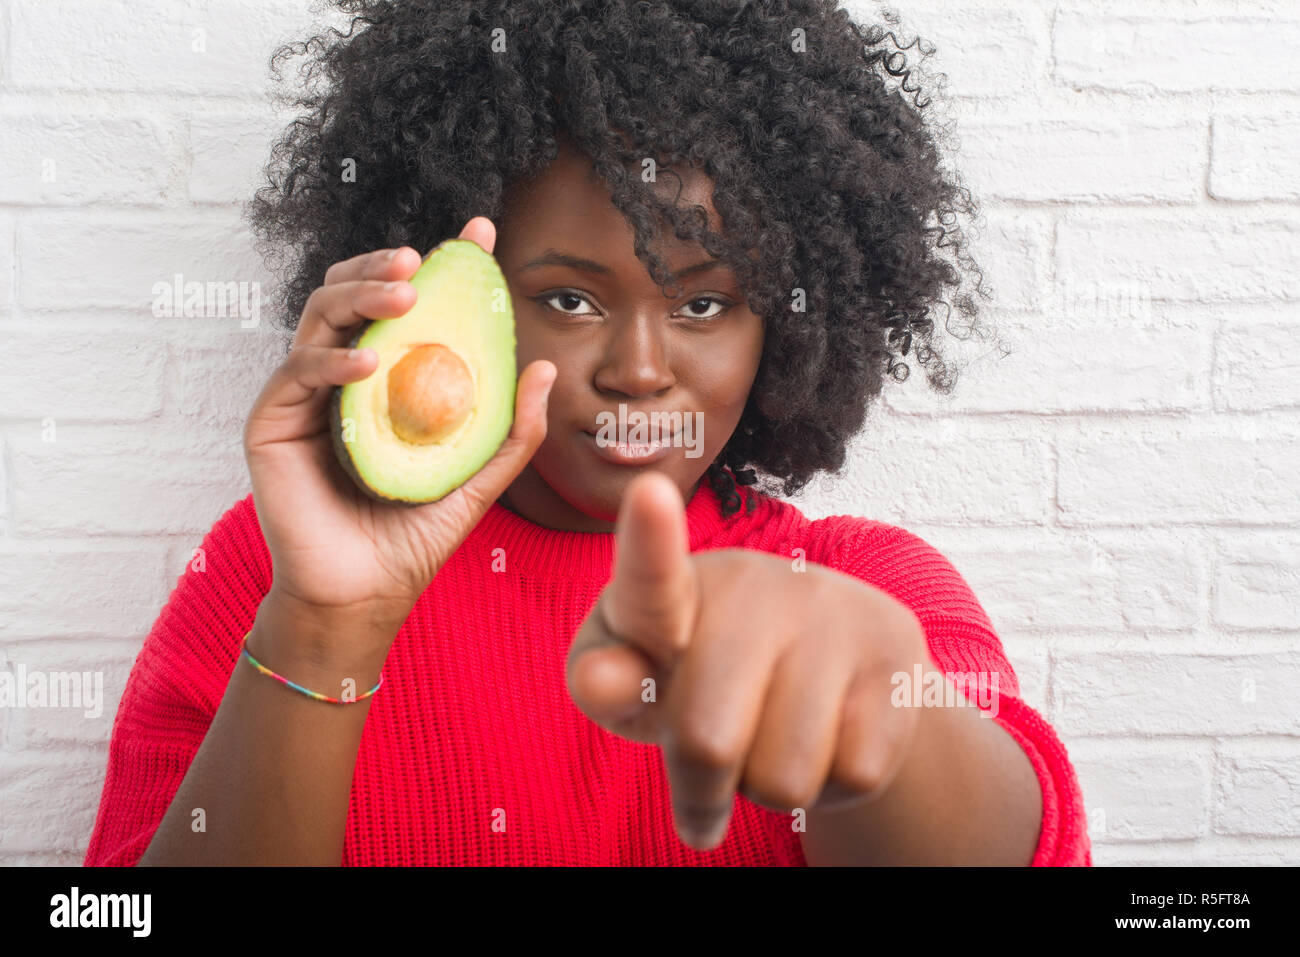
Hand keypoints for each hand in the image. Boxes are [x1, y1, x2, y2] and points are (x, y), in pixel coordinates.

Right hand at [243, 217, 553, 647]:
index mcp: (387, 381)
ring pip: (320, 315)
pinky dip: (333, 358)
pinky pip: (297, 370)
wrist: (364, 593)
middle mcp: (342, 377)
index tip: (479, 234)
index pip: (410, 309)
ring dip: (360, 292)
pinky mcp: (271, 421)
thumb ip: (511, 430)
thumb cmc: (414, 536)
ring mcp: (303, 395)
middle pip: (354, 295)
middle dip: (384, 265)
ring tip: (405, 293)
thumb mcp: (477, 478)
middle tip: (424, 259)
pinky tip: (369, 361)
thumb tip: (545, 367)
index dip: (442, 267)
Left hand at [565, 471, 929, 849]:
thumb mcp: (639, 678)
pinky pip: (854, 777)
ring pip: (786, 778)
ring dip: (768, 789)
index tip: (647, 494)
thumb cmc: (700, 675)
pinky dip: (832, 788)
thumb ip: (605, 680)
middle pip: (706, 741)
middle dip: (700, 791)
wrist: (825, 673)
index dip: (649, 537)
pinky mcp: (896, 651)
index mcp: (676, 588)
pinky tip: (828, 740)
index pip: (654, 571)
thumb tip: (600, 680)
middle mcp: (756, 585)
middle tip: (709, 775)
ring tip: (773, 739)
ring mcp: (833, 611)